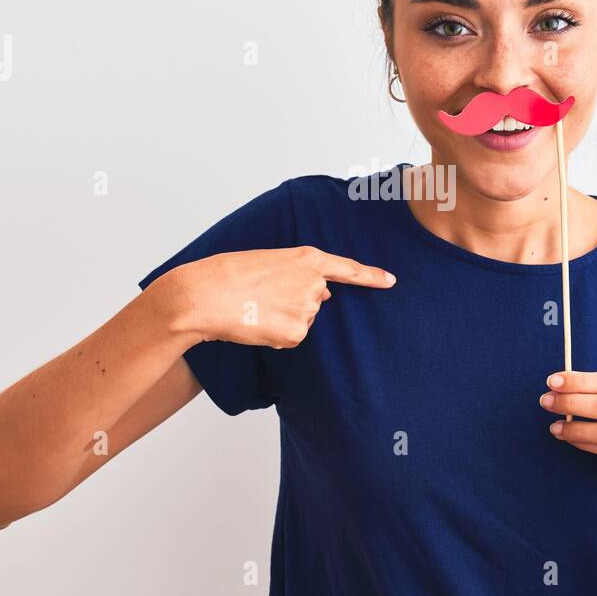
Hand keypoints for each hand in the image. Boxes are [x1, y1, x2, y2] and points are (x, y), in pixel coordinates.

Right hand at [169, 245, 395, 349]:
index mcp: (307, 258)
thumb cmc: (229, 273)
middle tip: (262, 295)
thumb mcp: (270, 261)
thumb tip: (324, 295)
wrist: (205, 295)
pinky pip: (292, 337)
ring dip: (283, 317)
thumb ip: (299, 273)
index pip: (348, 268)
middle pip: (316, 299)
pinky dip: (276, 334)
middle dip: (295, 300)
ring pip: (303, 320)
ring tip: (255, 307)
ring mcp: (306, 310)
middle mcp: (313, 284)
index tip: (391, 281)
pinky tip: (257, 324)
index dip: (371, 276)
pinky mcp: (296, 334)